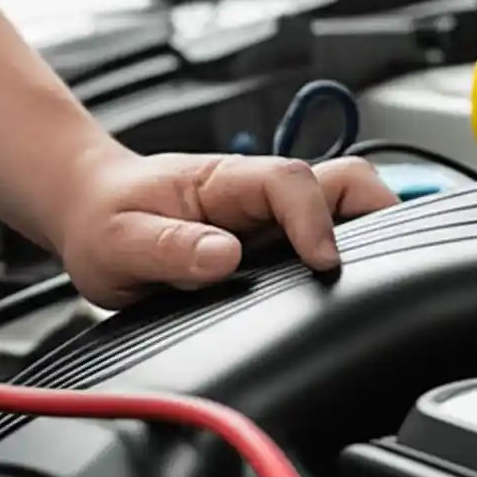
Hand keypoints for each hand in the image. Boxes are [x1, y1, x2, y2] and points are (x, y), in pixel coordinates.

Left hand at [54, 150, 399, 307]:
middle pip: (344, 185)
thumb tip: (223, 257)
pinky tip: (342, 295)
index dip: (315, 220)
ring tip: (375, 285)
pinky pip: (325, 241)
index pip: (292, 181)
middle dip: (378, 215)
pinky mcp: (271, 246)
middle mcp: (257, 196)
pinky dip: (346, 261)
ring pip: (345, 211)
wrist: (88, 211)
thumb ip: (168, 248)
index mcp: (225, 182)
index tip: (322, 264)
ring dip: (367, 238)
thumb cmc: (102, 219)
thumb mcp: (118, 242)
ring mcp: (269, 220)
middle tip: (388, 269)